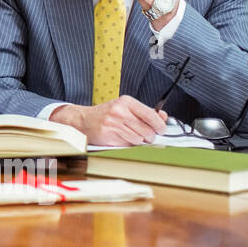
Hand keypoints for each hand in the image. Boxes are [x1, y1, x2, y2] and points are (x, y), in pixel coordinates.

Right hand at [51, 96, 166, 145]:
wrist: (84, 120)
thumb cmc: (106, 114)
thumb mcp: (125, 108)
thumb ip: (145, 112)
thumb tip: (163, 116)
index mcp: (126, 102)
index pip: (150, 115)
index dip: (160, 125)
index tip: (162, 129)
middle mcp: (120, 111)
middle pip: (147, 130)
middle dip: (149, 136)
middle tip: (145, 135)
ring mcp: (114, 124)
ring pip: (139, 139)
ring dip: (138, 141)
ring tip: (130, 135)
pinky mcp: (109, 135)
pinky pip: (128, 145)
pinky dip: (128, 144)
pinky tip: (121, 138)